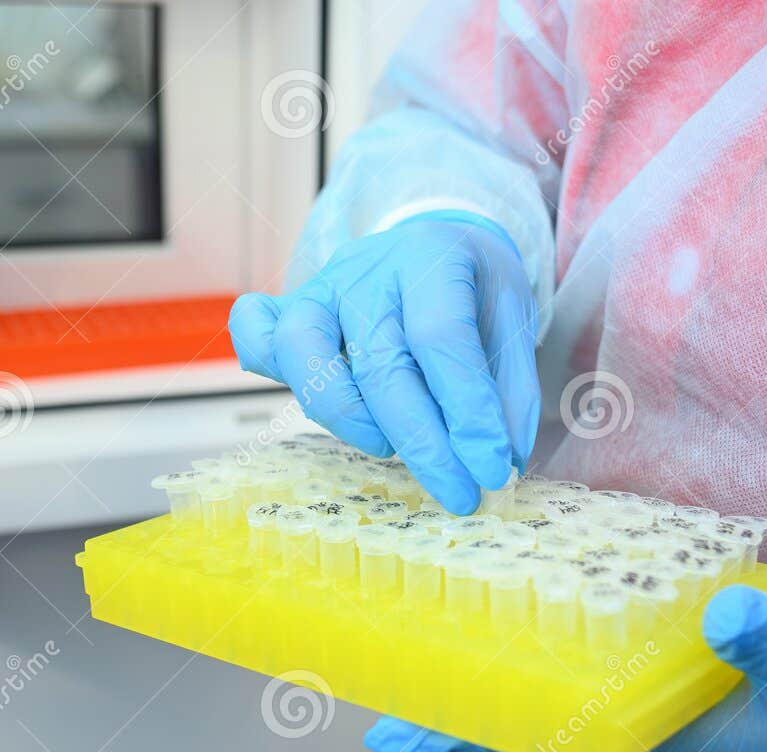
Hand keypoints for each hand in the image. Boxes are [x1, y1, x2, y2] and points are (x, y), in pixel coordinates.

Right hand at [228, 211, 540, 513]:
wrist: (433, 244)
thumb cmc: (472, 290)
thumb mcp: (513, 322)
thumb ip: (509, 390)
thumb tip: (501, 462)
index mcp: (430, 258)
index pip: (443, 340)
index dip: (468, 412)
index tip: (490, 470)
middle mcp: (367, 270)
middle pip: (381, 364)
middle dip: (423, 443)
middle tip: (458, 492)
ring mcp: (319, 289)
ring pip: (304, 353)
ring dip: (348, 418)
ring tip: (389, 449)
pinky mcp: (288, 310)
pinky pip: (254, 334)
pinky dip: (268, 370)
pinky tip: (322, 411)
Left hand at [364, 586, 766, 751]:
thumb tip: (731, 609)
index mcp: (648, 744)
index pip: (532, 743)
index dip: (458, 737)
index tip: (384, 731)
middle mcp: (629, 728)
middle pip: (517, 711)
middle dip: (450, 687)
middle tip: (371, 641)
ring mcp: (642, 704)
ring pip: (545, 682)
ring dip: (487, 656)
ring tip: (421, 610)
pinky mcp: (665, 677)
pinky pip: (586, 657)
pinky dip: (544, 631)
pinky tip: (519, 593)